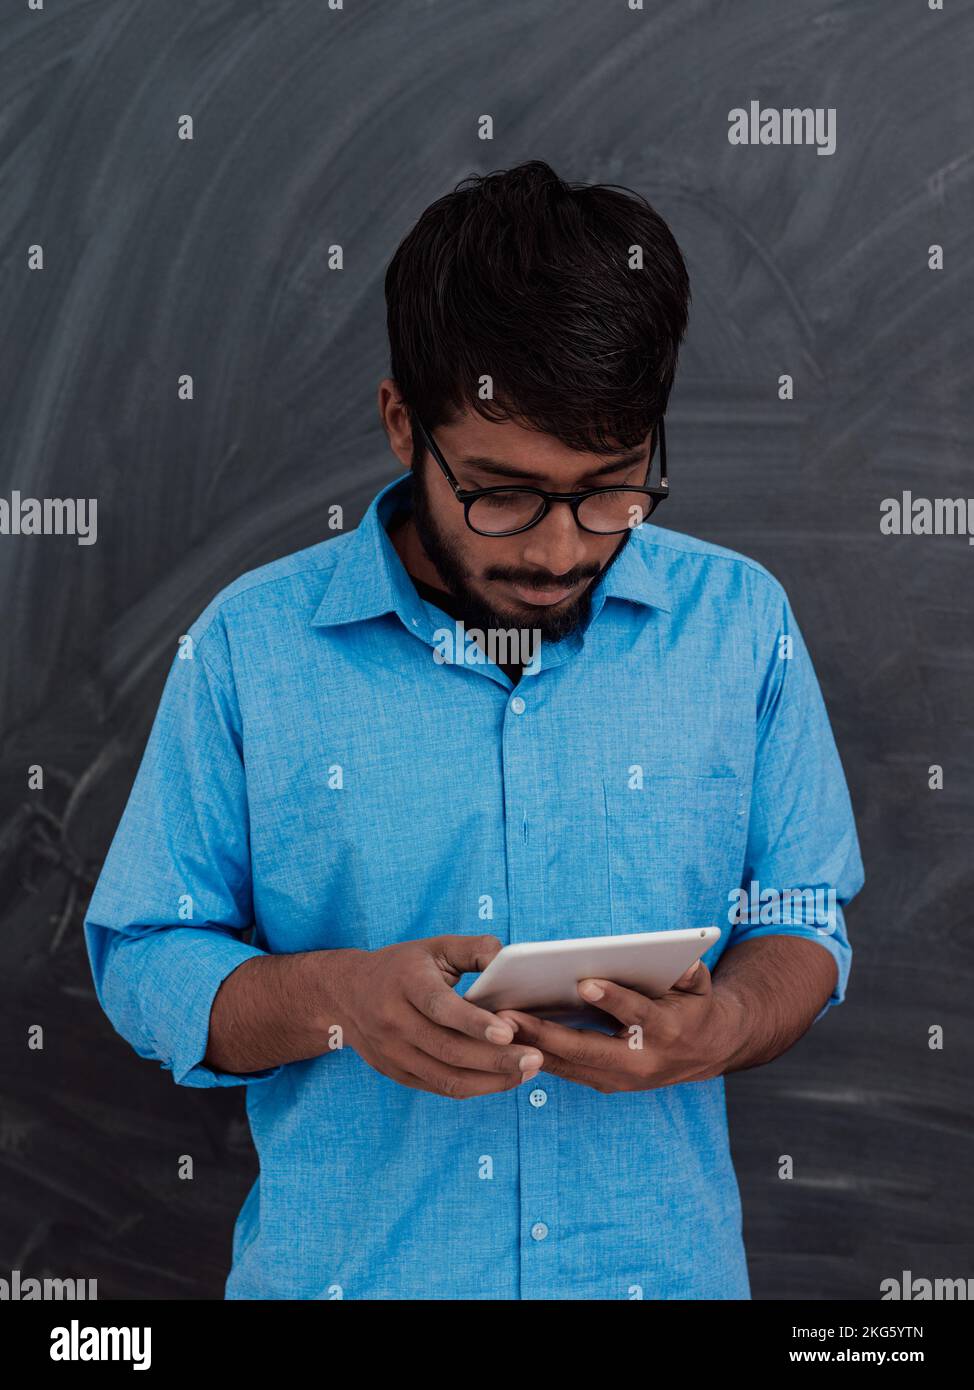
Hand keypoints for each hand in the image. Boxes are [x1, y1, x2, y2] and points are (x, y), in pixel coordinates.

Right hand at [328, 934, 543, 1098]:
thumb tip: (509, 960)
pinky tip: (503, 1079)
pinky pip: (440, 1087)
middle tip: (536, 1059)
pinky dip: (475, 1087)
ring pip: (446, 1076)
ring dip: (492, 1080)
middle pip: (449, 1049)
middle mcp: (394, 1021)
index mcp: (405, 982)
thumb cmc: (402, 967)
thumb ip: (474, 950)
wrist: (347, 995)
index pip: (440, 1007)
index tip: (509, 1031)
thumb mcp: (434, 947)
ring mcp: (393, 1052)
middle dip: (497, 1058)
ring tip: (528, 1072)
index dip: (474, 1022)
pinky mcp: (397, 1073)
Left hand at [494, 960, 740, 1093]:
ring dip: (531, 1048)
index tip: (584, 983)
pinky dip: (538, 1056)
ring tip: (497, 1028)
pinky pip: (567, 1071)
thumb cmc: (694, 1006)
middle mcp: (642, 1063)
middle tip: (508, 1018)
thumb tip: (679, 960)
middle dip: (546, 1034)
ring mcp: (622, 1079)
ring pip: (571, 1066)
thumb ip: (689, 971)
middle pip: (588, 1049)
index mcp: (667, 1031)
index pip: (637, 1014)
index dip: (612, 999)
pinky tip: (509, 1040)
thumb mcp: (698, 984)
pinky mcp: (606, 1084)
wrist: (707, 1051)